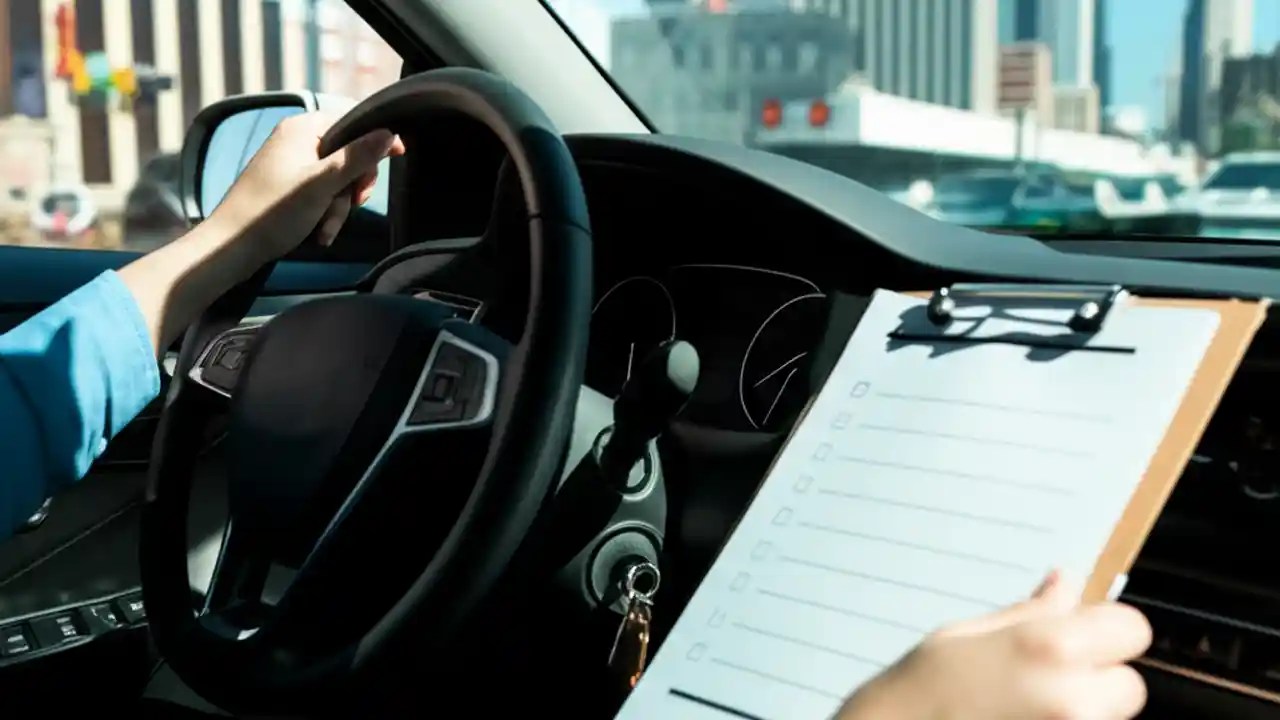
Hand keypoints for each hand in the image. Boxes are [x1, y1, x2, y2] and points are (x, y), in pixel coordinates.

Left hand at [205, 111, 405, 264]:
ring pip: (337, 178)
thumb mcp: (322, 184)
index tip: (397, 157)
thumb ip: (357, 157)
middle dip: (353, 185)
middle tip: (353, 203)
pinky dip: (325, 211)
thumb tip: (389, 133)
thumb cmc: (273, 212)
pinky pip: (321, 192)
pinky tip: (320, 232)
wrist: (232, 246)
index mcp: (302, 129)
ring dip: (339, 206)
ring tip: (326, 227)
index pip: (353, 120)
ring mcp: (292, 163)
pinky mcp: (289, 185)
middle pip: (349, 153)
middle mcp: (297, 140)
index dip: (376, 139)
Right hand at [836, 571, 1151, 719]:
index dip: (1108, 630)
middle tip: (1047, 681)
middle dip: (1098, 681)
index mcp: (1050, 648)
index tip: (1086, 635)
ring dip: (1083, 709)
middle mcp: (1072, 698)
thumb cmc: (922, 690)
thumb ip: (1030, 613)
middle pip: (1129, 685)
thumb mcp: (968, 634)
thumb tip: (1067, 583)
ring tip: (1027, 706)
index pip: (1132, 628)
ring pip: (1108, 717)